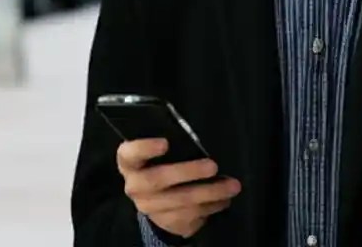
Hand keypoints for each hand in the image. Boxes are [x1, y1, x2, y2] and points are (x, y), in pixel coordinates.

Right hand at [116, 139, 241, 239]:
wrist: (154, 200)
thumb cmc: (159, 164)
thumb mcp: (158, 153)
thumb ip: (172, 145)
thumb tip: (197, 139)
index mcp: (129, 162)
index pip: (129, 154)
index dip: (145, 148)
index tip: (165, 143)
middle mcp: (134, 186)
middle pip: (157, 180)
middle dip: (188, 172)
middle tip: (212, 166)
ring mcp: (149, 207)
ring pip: (180, 201)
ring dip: (209, 193)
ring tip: (231, 185)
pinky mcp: (166, 222)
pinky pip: (191, 215)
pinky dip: (212, 206)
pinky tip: (225, 199)